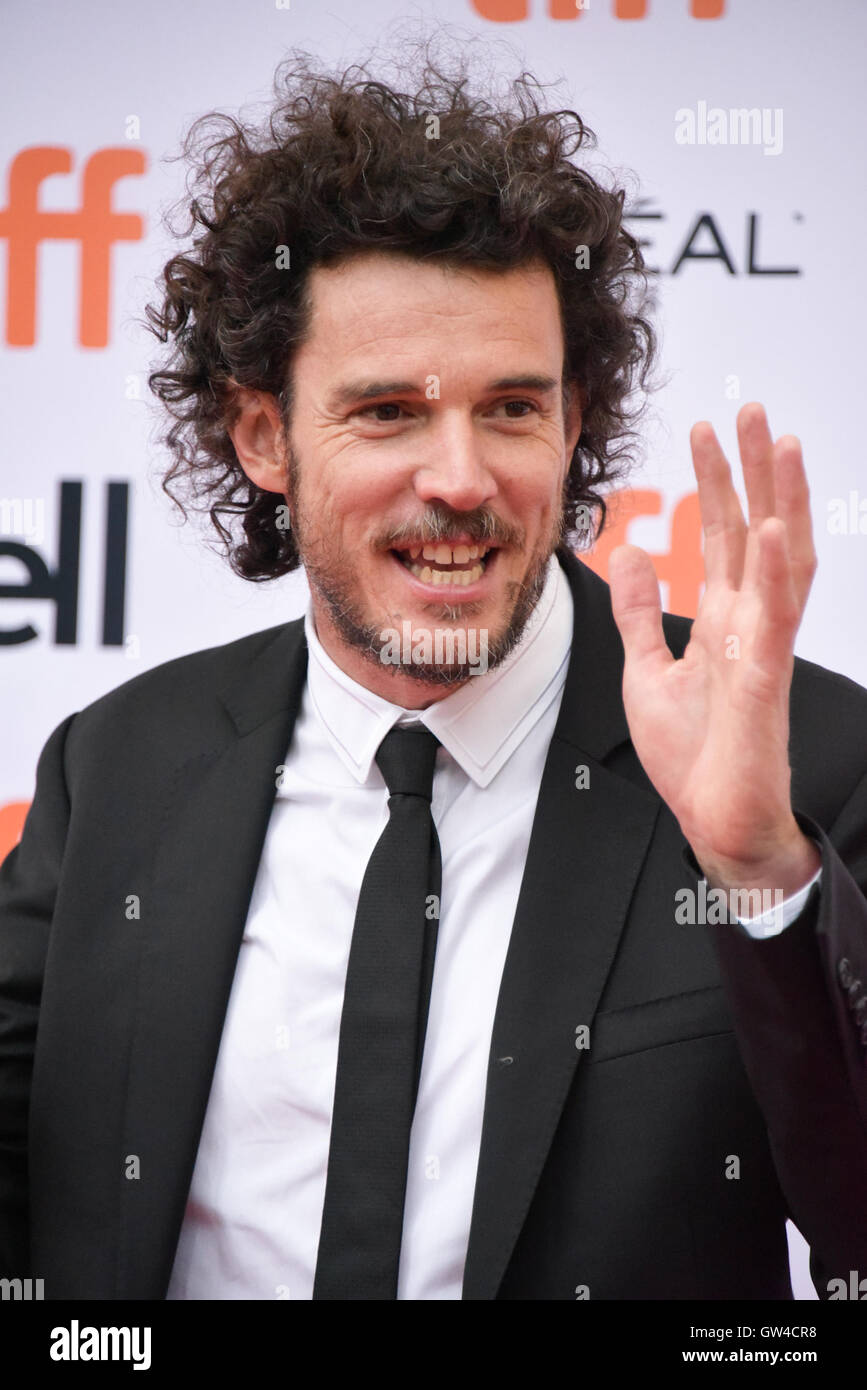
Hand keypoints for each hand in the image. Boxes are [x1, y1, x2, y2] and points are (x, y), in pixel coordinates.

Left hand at [608, 401, 820, 895]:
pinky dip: (775, 573)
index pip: (724, 535)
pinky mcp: (764, 682)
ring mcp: (762, 649)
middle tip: (752, 409)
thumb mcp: (647, 670)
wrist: (712, 821)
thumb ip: (641, 613)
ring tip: (781, 444)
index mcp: (722, 619)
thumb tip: (631, 554)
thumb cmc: (692, 754)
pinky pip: (775, 621)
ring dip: (782, 502)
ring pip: (783, 561)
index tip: (707, 429)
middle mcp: (748, 623)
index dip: (718, 482)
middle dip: (755, 471)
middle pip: (757, 531)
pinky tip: (775, 529)